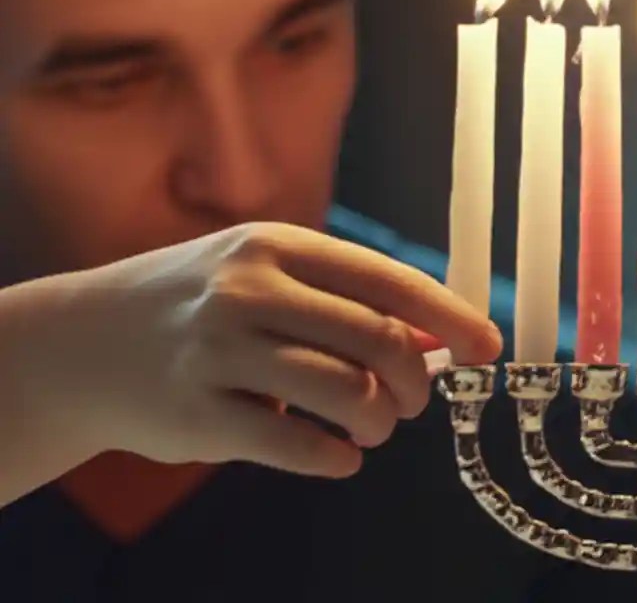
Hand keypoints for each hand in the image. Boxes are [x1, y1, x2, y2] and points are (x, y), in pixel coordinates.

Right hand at [5, 221, 500, 478]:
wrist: (81, 342)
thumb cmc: (200, 308)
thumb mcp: (264, 276)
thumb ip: (344, 301)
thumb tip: (439, 338)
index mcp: (278, 246)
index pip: (390, 281)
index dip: (451, 318)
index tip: (487, 349)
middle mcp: (249, 290)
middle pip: (379, 341)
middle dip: (416, 382)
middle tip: (414, 403)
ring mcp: (220, 351)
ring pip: (346, 392)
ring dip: (381, 421)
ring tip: (376, 428)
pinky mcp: (198, 414)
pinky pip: (298, 444)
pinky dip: (337, 458)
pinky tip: (340, 455)